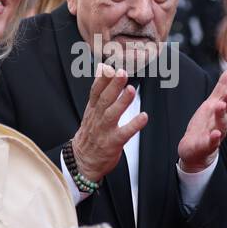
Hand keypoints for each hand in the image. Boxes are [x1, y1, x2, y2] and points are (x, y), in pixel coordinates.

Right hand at [71, 64, 147, 183]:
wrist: (83, 160)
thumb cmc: (91, 134)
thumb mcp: (91, 111)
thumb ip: (99, 91)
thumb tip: (102, 69)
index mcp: (93, 110)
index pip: (95, 92)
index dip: (101, 79)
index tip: (108, 67)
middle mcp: (97, 118)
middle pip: (104, 100)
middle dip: (113, 86)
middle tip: (121, 73)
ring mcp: (104, 131)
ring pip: (112, 114)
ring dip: (122, 102)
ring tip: (131, 90)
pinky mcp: (113, 143)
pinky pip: (124, 133)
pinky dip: (133, 125)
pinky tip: (143, 117)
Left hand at [178, 65, 226, 171]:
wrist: (196, 151)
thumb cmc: (206, 125)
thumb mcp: (213, 102)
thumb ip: (223, 86)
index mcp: (224, 111)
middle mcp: (222, 122)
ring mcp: (215, 135)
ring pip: (221, 125)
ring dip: (222, 115)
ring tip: (221, 105)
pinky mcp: (206, 146)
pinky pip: (211, 143)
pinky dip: (214, 139)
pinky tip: (215, 134)